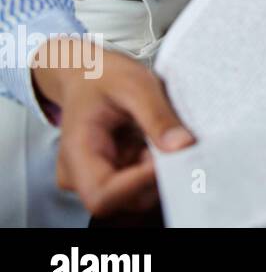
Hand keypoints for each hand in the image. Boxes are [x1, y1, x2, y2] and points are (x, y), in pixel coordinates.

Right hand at [31, 37, 194, 217]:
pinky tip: (164, 140)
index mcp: (77, 153)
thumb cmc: (105, 76)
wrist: (88, 72)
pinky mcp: (116, 174)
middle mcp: (81, 174)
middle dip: (159, 176)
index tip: (171, 156)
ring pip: (140, 194)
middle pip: (125, 200)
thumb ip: (157, 116)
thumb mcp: (135, 84)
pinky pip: (144, 183)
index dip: (140, 184)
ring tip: (168, 134)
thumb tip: (182, 146)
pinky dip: (162, 165)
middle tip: (180, 141)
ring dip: (163, 169)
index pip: (103, 194)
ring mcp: (98, 177)